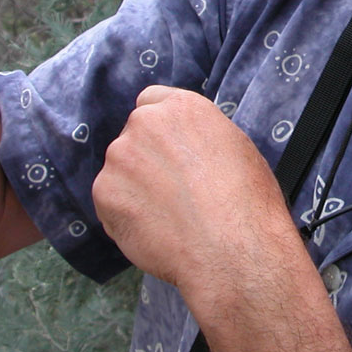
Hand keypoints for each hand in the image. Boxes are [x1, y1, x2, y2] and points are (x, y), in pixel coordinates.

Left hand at [94, 86, 299, 304]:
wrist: (232, 249)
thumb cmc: (246, 202)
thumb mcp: (236, 147)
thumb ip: (199, 135)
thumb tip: (187, 145)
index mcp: (182, 107)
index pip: (151, 102)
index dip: (160, 130)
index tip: (169, 152)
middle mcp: (146, 123)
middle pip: (133, 137)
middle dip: (146, 160)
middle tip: (172, 192)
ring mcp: (120, 157)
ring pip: (120, 171)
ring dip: (134, 188)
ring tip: (168, 217)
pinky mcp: (105, 193)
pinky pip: (110, 202)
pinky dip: (125, 217)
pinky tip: (155, 231)